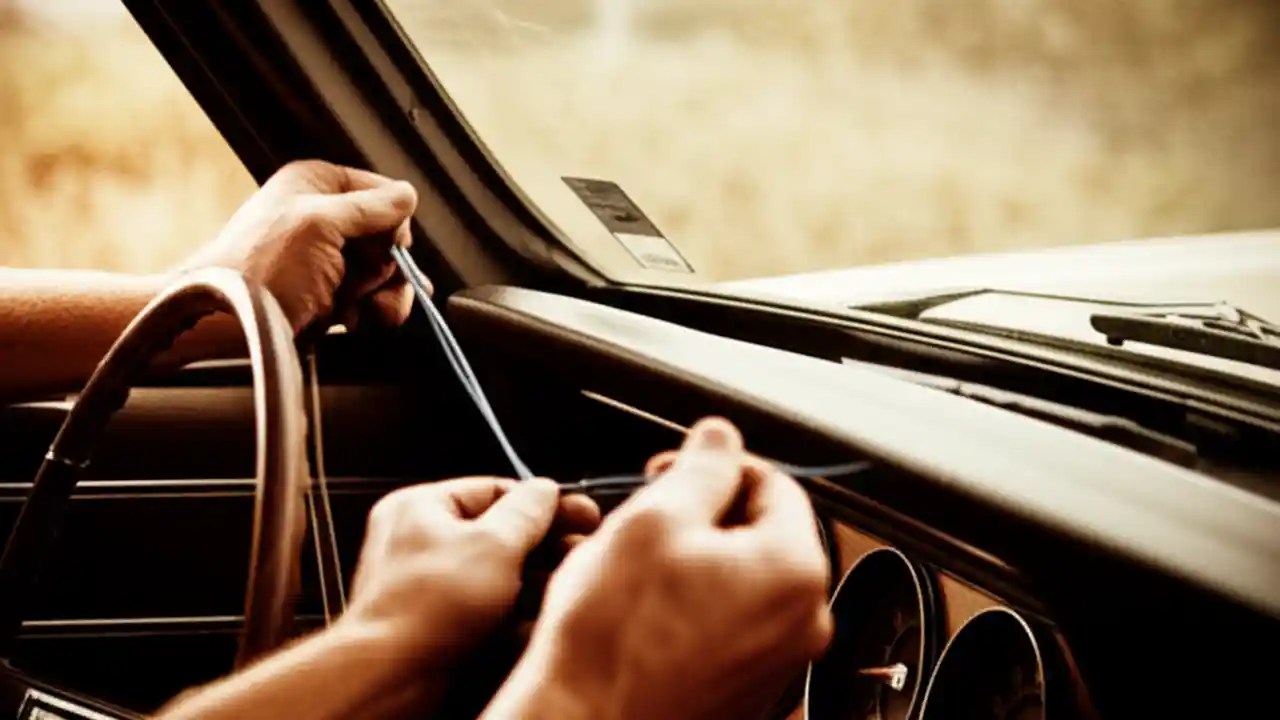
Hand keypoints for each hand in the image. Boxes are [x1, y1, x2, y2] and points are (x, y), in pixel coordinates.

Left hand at [182, 160, 422, 333]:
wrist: (227, 325)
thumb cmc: (259, 270)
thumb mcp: (319, 225)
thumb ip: (370, 208)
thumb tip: (407, 196)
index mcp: (316, 185)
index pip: (382, 194)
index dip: (392, 222)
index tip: (387, 245)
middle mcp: (322, 217)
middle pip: (387, 237)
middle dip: (387, 266)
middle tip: (364, 281)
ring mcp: (325, 259)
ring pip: (384, 272)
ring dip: (383, 294)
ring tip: (361, 307)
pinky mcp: (327, 294)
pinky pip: (370, 299)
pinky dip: (370, 312)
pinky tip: (352, 320)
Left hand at [339, 477, 599, 670]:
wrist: (391, 678)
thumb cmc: (428, 606)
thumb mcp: (493, 544)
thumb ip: (526, 512)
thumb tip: (545, 490)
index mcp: (422, 508)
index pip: (493, 491)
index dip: (541, 503)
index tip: (580, 513)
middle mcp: (420, 543)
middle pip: (498, 535)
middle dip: (544, 546)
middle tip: (581, 552)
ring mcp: (429, 588)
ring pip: (497, 576)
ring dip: (536, 583)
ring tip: (568, 588)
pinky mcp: (439, 628)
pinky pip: (486, 612)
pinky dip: (515, 617)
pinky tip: (541, 623)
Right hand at [486, 418, 832, 719]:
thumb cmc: (614, 639)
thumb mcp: (653, 521)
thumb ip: (701, 467)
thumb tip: (721, 436)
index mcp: (793, 571)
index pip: (774, 483)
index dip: (717, 465)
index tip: (673, 468)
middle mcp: (802, 623)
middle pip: (762, 533)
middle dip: (705, 514)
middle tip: (648, 515)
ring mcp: (777, 664)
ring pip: (742, 579)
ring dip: (696, 559)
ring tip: (638, 566)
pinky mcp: (746, 691)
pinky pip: (730, 625)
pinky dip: (695, 605)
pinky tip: (646, 610)